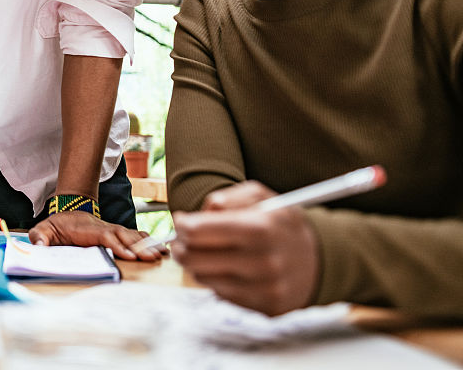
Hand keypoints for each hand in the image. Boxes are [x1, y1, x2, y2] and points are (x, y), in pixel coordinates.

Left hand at [28, 211, 164, 260]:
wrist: (65, 212)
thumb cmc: (55, 225)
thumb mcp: (43, 229)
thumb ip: (40, 236)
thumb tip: (38, 245)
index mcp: (87, 229)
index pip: (105, 236)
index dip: (117, 245)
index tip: (130, 256)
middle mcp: (103, 228)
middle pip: (124, 236)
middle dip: (139, 247)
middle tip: (154, 258)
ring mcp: (111, 230)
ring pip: (131, 236)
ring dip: (147, 244)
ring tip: (162, 254)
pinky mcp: (116, 234)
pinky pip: (134, 237)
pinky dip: (147, 241)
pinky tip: (160, 248)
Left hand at [171, 181, 319, 314]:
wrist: (321, 260)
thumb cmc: (281, 224)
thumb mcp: (260, 196)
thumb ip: (225, 198)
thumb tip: (194, 216)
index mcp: (260, 228)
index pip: (197, 231)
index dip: (181, 225)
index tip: (181, 222)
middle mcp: (263, 261)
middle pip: (193, 257)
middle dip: (180, 245)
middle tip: (181, 239)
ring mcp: (265, 288)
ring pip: (202, 278)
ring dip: (197, 264)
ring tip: (207, 253)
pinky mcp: (266, 307)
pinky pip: (222, 295)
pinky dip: (217, 280)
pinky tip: (228, 269)